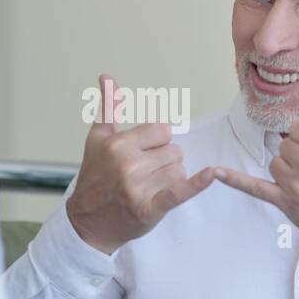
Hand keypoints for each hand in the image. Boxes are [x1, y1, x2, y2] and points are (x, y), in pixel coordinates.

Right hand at [66, 74, 215, 253]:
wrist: (87, 222)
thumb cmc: (95, 179)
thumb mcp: (97, 140)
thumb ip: (108, 108)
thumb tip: (107, 76)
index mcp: (118, 144)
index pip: (163, 131)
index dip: (158, 142)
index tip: (143, 154)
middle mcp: (128, 163)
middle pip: (174, 151)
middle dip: (164, 162)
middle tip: (144, 175)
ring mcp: (139, 187)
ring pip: (179, 170)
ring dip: (171, 178)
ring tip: (149, 187)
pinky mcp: (150, 208)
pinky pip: (179, 191)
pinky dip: (196, 184)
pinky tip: (211, 173)